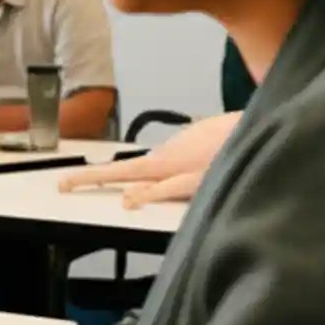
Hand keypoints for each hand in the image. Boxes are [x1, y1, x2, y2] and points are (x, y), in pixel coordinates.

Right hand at [58, 111, 239, 207]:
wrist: (261, 126)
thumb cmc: (230, 157)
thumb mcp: (194, 184)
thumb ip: (160, 191)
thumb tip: (129, 199)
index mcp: (160, 165)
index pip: (113, 173)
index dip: (86, 179)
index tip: (63, 183)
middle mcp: (165, 151)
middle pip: (130, 168)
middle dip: (109, 177)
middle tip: (87, 185)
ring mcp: (179, 142)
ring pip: (157, 162)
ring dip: (148, 174)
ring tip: (140, 189)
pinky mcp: (195, 137)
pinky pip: (176, 155)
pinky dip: (172, 164)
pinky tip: (185, 169)